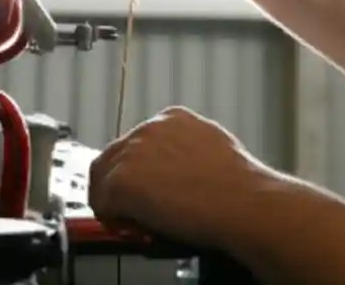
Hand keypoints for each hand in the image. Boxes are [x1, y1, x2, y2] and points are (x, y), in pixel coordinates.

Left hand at [88, 106, 277, 248]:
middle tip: (132, 209)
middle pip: (114, 156)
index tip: (145, 187)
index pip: (136, 142)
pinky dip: (112, 217)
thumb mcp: (212, 146)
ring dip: (113, 200)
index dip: (138, 169)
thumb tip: (177, 170)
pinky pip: (102, 202)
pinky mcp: (122, 180)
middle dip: (121, 184)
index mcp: (172, 118)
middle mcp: (149, 128)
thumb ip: (186, 149)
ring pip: (102, 177)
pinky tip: (133, 226)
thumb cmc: (238, 183)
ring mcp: (133, 152)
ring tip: (132, 220)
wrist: (243, 201)